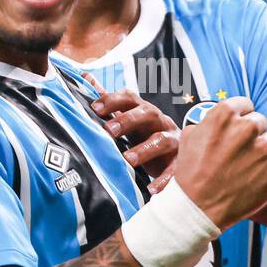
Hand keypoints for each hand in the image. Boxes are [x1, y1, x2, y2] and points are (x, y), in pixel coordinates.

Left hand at [83, 73, 179, 192]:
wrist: (176, 157)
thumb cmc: (145, 136)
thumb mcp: (127, 120)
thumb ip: (109, 102)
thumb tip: (85, 76)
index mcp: (145, 111)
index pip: (130, 98)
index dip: (113, 100)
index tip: (95, 108)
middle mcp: (160, 122)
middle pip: (147, 113)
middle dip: (128, 120)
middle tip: (109, 130)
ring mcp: (173, 140)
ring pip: (162, 140)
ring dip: (144, 149)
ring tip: (128, 160)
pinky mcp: (181, 162)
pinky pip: (174, 170)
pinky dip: (163, 180)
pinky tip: (151, 190)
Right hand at [173, 97, 266, 228]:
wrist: (199, 208)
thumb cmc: (192, 174)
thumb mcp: (190, 137)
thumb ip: (210, 121)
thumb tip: (223, 118)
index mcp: (225, 114)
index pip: (245, 105)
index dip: (239, 118)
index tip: (236, 131)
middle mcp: (247, 127)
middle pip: (259, 122)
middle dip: (250, 136)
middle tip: (237, 154)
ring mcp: (264, 147)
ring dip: (260, 153)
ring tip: (243, 170)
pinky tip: (254, 178)